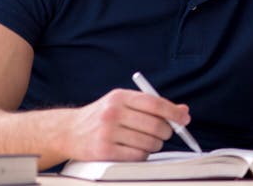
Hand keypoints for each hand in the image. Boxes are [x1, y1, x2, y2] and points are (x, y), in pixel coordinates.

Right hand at [58, 89, 189, 161]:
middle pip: (155, 125)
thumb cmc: (102, 117)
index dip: (174, 113)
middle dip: (166, 132)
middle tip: (165, 134)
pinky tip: (137, 150)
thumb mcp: (124, 103)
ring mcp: (107, 132)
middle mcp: (113, 112)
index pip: (155, 104)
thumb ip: (152, 105)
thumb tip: (183, 111)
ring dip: (155, 145)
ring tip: (147, 142)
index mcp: (120, 96)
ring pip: (148, 142)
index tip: (185, 119)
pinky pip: (137, 155)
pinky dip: (143, 155)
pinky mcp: (103, 150)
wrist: (68, 131)